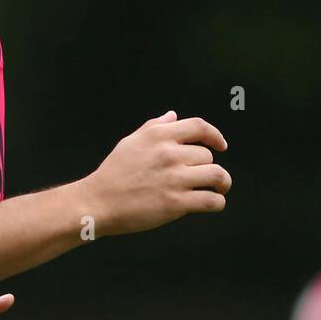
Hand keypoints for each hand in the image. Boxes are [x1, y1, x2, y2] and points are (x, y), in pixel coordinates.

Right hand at [79, 110, 230, 236]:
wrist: (98, 202)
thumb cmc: (114, 173)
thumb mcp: (131, 142)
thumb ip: (154, 126)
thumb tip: (173, 115)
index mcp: (158, 136)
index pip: (199, 126)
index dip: (215, 135)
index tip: (221, 145)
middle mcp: (169, 154)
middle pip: (208, 156)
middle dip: (208, 167)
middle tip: (203, 177)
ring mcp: (174, 178)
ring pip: (217, 175)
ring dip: (222, 183)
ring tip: (218, 189)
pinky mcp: (176, 203)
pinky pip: (212, 200)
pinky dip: (217, 202)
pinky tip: (212, 203)